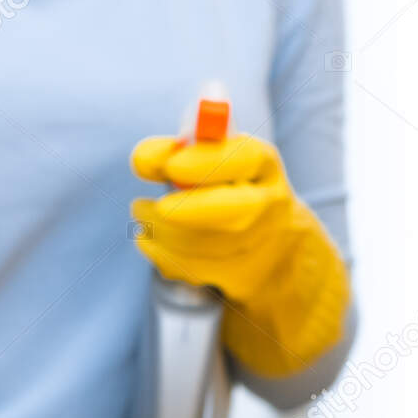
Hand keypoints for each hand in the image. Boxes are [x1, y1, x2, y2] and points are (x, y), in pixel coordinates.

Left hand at [130, 133, 349, 378]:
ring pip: (205, 245)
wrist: (276, 247)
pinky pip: (196, 269)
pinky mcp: (241, 276)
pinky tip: (149, 241)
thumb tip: (159, 141)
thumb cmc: (235, 187)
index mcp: (265, 164)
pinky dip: (164, 256)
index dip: (205, 162)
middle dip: (180, 210)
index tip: (169, 166)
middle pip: (230, 212)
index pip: (242, 158)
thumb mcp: (221, 154)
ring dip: (161, 233)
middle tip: (140, 204)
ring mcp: (258, 245)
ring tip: (141, 215)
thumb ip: (188, 143)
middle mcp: (270, 205)